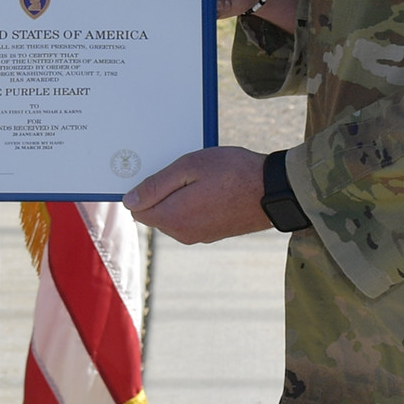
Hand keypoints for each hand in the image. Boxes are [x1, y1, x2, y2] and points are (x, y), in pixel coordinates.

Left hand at [122, 146, 272, 244]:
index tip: (156, 171)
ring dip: (178, 196)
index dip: (142, 189)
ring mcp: (199, 236)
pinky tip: (210, 186)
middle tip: (181, 169)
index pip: (137, 209)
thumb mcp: (189, 167)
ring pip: (174, 214)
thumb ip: (156, 186)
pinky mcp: (212, 233)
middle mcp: (182, 233)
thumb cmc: (232, 172)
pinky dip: (193, 202)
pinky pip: (191, 217)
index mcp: (172, 218)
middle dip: (161, 192)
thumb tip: (129, 201)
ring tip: (200, 176)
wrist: (274, 190)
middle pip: (155, 212)